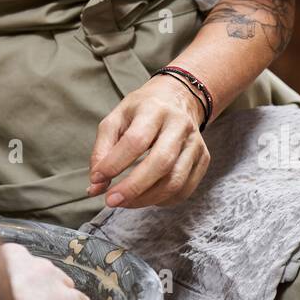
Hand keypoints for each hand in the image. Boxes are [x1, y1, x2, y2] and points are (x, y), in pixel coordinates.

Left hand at [87, 75, 210, 208]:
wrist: (178, 97)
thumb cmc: (142, 110)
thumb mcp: (116, 118)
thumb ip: (102, 150)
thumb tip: (96, 185)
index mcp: (154, 109)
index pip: (136, 140)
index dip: (115, 163)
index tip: (97, 179)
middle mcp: (179, 124)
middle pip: (161, 163)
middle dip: (133, 188)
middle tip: (111, 201)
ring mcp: (195, 142)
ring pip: (175, 181)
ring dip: (147, 198)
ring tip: (125, 202)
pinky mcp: (203, 158)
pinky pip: (185, 189)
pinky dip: (163, 200)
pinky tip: (147, 197)